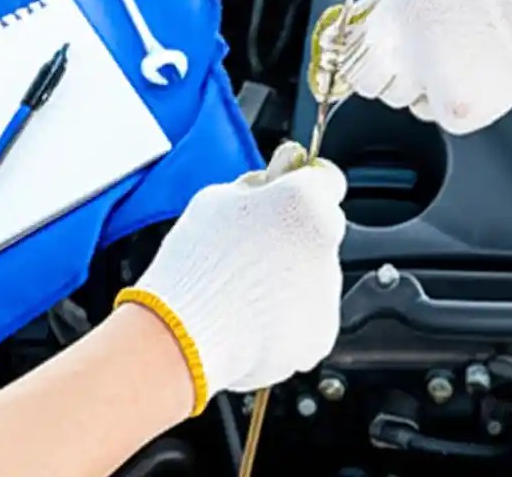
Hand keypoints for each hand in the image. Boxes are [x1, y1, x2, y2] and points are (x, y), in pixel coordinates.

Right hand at [114, 141, 346, 415]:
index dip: (307, 183)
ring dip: (291, 279)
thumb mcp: (215, 200)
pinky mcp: (323, 332)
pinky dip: (289, 318)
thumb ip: (260, 182)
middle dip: (294, 236)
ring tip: (243, 292)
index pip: (329, 178)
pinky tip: (252, 319)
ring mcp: (329, 293)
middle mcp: (328, 244)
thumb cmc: (193, 268)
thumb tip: (281, 171)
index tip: (292, 190)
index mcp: (306, 203)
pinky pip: (310, 315)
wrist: (182, 340)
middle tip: (250, 252)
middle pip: (320, 230)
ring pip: (315, 275)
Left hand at [309, 0, 511, 134]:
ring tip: (451, 58)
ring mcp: (432, 89)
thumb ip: (380, 5)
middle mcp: (408, 56)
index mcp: (393, 19)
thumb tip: (347, 28)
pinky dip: (447, 99)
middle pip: (372, 86)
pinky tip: (468, 73)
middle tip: (414, 57)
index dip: (360, 58)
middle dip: (387, 73)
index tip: (365, 60)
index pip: (351, 59)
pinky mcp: (456, 113)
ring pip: (404, 101)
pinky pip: (435, 113)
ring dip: (418, 86)